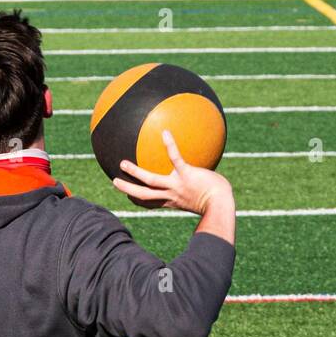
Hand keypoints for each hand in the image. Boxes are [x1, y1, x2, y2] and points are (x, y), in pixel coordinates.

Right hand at [113, 130, 233, 215]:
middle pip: (143, 194)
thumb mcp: (204, 196)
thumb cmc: (217, 200)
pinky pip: (175, 158)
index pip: (150, 202)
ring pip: (150, 180)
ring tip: (122, 163)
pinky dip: (169, 145)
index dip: (138, 199)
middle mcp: (170, 195)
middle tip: (114, 181)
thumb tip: (204, 178)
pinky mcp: (186, 174)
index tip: (129, 196)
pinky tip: (164, 132)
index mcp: (171, 201)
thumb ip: (198, 187)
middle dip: (128, 188)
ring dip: (135, 172)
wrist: (221, 204)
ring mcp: (176, 185)